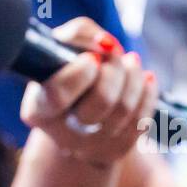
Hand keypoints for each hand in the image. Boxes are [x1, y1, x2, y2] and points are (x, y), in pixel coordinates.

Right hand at [19, 17, 156, 167]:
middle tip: (114, 52)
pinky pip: (142, 121)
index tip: (92, 58)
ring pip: (125, 110)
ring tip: (130, 61)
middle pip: (101, 102)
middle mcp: (61, 133)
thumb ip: (78, 34)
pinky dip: (147, 94)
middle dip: (115, 70)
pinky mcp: (115, 151)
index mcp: (38, 108)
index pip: (58, 95)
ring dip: (133, 77)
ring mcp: (90, 146)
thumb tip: (105, 42)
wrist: (73, 112)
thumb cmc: (66, 71)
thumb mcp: (61, 48)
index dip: (81, 73)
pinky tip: (145, 80)